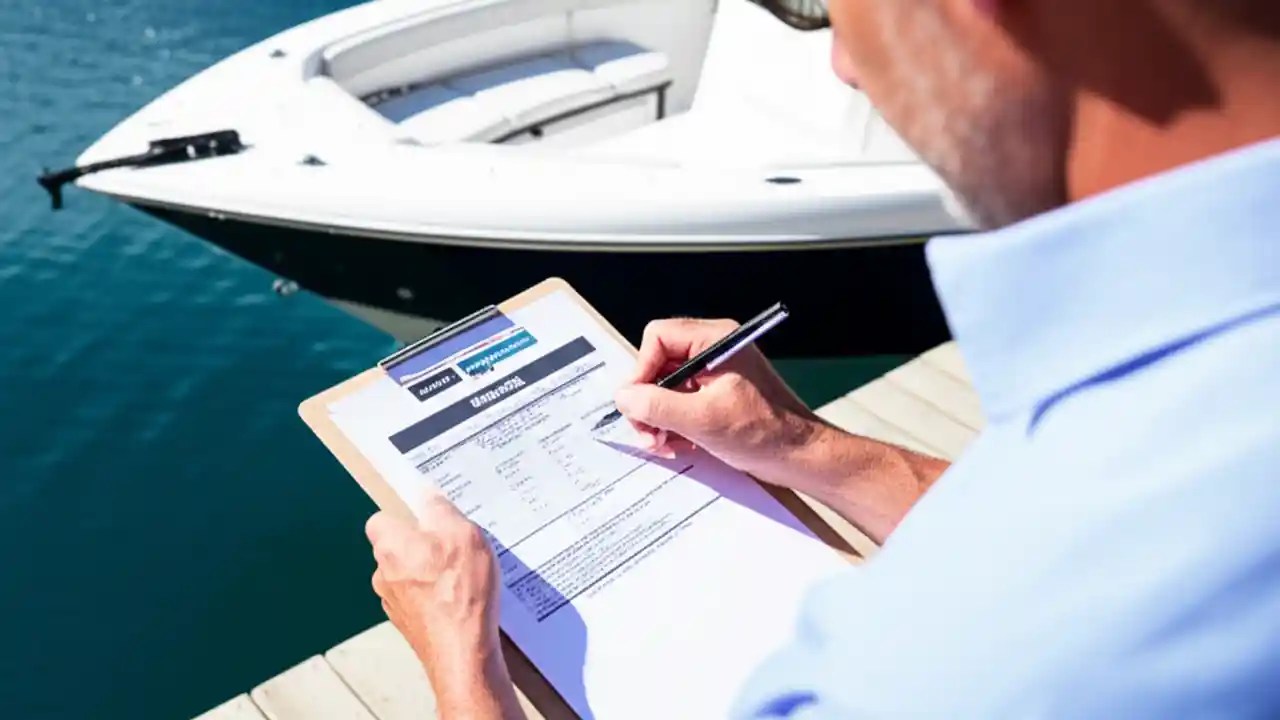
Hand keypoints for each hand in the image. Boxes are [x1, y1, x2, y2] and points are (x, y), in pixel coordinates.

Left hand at [367, 496, 522, 718]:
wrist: (462, 653)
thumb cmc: (460, 591)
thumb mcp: (463, 534)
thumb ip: (440, 510)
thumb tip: (425, 494)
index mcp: (390, 546)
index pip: (381, 520)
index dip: (404, 516)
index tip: (429, 518)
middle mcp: (383, 574)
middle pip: (398, 548)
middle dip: (423, 545)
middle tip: (455, 546)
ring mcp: (393, 603)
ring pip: (409, 576)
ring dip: (430, 573)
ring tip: (464, 576)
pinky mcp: (408, 625)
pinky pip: (420, 600)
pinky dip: (436, 597)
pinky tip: (462, 600)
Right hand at [615, 318, 949, 544]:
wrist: (799, 456)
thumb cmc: (764, 433)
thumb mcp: (702, 419)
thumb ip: (657, 405)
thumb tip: (623, 396)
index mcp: (716, 341)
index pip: (658, 338)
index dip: (641, 371)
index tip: (637, 404)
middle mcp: (714, 351)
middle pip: (658, 363)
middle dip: (648, 401)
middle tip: (648, 432)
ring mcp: (715, 374)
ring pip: (666, 387)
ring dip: (658, 418)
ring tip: (663, 444)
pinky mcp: (716, 396)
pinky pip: (680, 403)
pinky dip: (674, 424)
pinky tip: (679, 446)